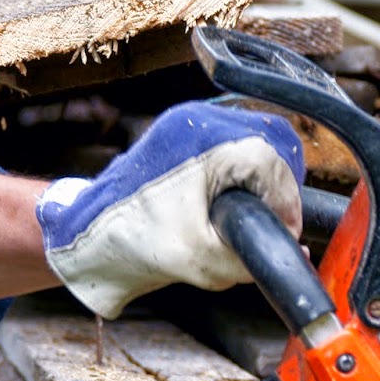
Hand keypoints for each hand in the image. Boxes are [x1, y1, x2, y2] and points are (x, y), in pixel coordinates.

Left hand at [36, 102, 304, 317]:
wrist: (84, 233)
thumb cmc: (132, 240)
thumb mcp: (202, 261)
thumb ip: (253, 258)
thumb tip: (295, 248)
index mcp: (206, 140)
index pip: (276, 163)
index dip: (286, 203)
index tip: (282, 233)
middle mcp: (201, 119)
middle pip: (273, 144)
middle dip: (278, 187)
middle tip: (268, 223)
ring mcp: (192, 121)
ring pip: (259, 141)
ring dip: (262, 179)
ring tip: (248, 215)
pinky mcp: (187, 132)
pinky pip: (237, 144)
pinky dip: (244, 173)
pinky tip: (229, 202)